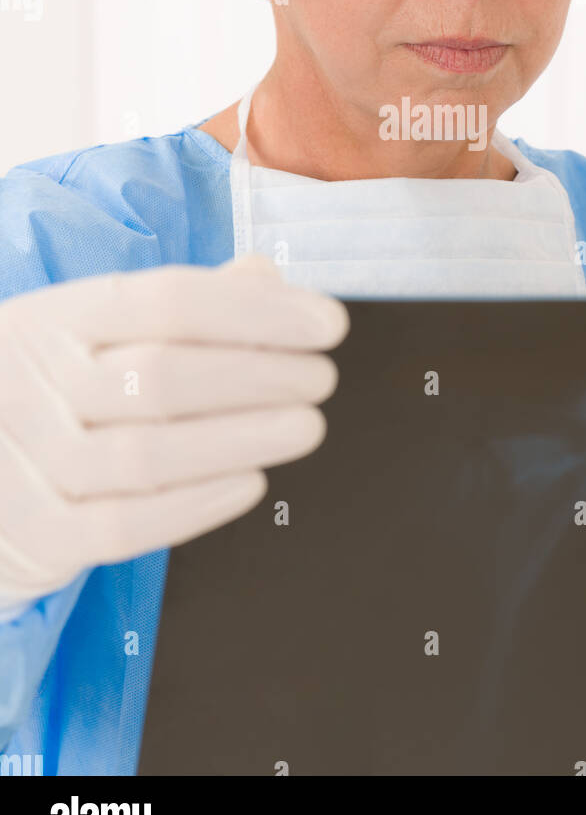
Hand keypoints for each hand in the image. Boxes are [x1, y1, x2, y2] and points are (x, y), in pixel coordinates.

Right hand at [0, 255, 347, 613]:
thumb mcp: (87, 331)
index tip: (326, 324)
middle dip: (261, 376)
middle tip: (320, 378)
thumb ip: (177, 305)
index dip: (259, 312)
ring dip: (245, 438)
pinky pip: (123, 526)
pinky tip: (250, 483)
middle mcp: (29, 381)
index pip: (169, 300)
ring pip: (149, 453)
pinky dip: (197, 506)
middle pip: (164, 375)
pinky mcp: (31, 536)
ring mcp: (24, 461)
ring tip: (306, 427)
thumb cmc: (47, 393)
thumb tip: (265, 279)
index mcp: (52, 317)